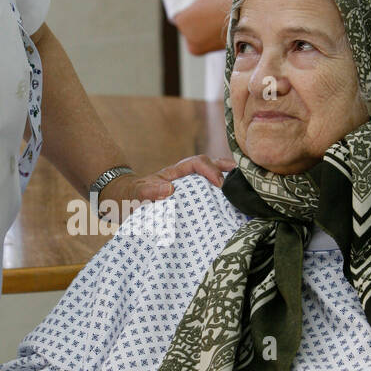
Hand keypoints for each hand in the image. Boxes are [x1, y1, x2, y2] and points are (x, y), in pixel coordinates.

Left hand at [98, 155, 234, 209]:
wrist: (124, 204)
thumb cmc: (130, 197)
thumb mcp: (136, 194)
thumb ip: (148, 191)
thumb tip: (168, 189)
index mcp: (175, 172)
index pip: (197, 163)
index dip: (210, 169)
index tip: (219, 184)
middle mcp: (185, 178)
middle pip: (211, 166)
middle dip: (227, 170)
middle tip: (245, 180)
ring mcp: (188, 188)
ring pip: (212, 179)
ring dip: (228, 182)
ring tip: (246, 190)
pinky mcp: (190, 201)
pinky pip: (209, 196)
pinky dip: (222, 198)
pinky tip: (233, 207)